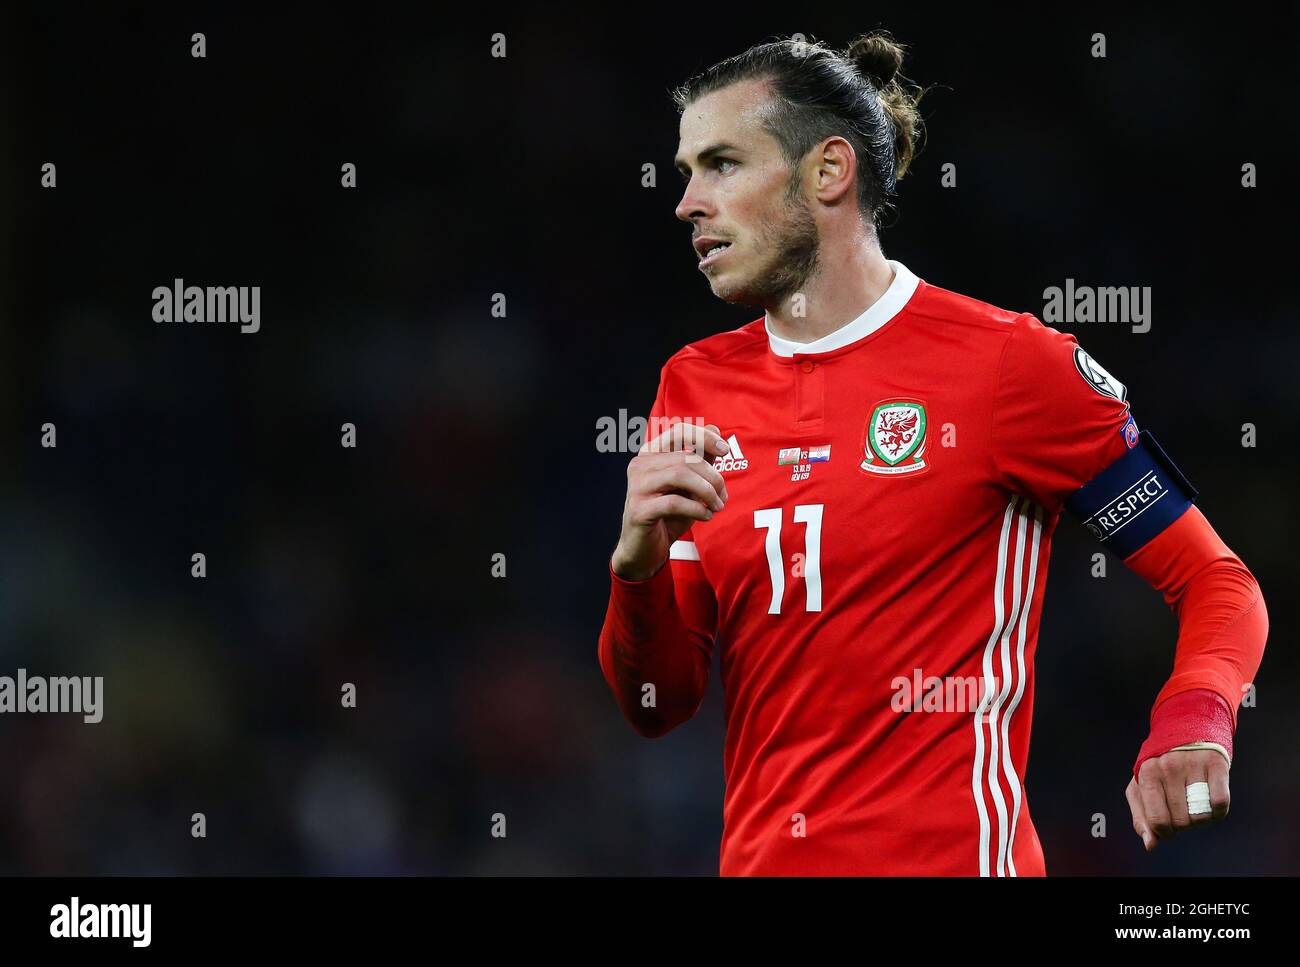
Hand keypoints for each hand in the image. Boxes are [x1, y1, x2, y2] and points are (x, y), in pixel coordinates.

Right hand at [610, 422, 729, 581]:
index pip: (679, 432)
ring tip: (717, 506)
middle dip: (713, 476)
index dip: (704, 437)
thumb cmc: (668, 515)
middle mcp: (640, 465)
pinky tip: (706, 516)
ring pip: (680, 475)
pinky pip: (675, 502)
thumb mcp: (689, 485)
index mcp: (650, 454)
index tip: (725, 450)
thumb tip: (715, 430)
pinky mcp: (639, 510)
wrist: (645, 549)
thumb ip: (700, 459)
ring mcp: (637, 487)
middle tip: (723, 496)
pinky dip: (697, 508)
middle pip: (686, 457)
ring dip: (707, 491)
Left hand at [1125, 749, 1229, 850]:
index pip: (1157, 820)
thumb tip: (1150, 845)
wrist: (1187, 730)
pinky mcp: (1216, 763)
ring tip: (1196, 805)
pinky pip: (1220, 802)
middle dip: (1184, 824)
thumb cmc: (1161, 766)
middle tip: (1183, 810)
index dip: (1165, 832)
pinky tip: (1212, 801)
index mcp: (1147, 773)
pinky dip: (1218, 811)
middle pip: (1181, 821)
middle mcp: (1168, 766)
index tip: (1168, 827)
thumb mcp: (1142, 786)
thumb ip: (1141, 816)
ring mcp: (1192, 764)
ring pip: (1201, 815)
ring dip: (1202, 819)